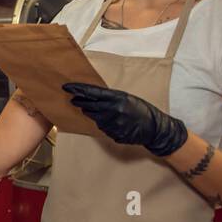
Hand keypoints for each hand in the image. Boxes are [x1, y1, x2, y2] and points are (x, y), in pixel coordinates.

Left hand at [63, 82, 186, 156]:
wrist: (155, 128)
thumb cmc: (142, 110)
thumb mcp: (128, 98)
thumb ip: (111, 98)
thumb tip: (93, 96)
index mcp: (118, 99)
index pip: (93, 93)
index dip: (79, 90)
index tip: (67, 87)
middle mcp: (114, 111)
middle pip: (89, 106)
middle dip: (80, 102)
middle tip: (73, 99)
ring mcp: (113, 124)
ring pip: (94, 118)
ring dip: (92, 113)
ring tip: (94, 110)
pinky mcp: (113, 134)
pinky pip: (102, 127)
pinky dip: (103, 123)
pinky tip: (111, 121)